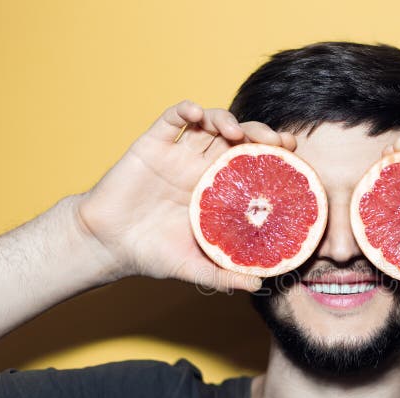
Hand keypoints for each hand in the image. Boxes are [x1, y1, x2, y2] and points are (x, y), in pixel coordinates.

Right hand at [76, 100, 296, 291]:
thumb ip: (224, 275)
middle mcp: (201, 167)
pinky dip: (184, 110)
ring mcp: (177, 154)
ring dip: (225, 118)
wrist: (107, 245)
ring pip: (208, 123)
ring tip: (234, 131)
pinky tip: (195, 112)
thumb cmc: (152, 254)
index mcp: (217, 191)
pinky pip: (170, 119)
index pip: (251, 164)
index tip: (292, 152)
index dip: (272, 155)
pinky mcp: (151, 145)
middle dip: (258, 133)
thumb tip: (257, 285)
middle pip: (237, 138)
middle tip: (274, 141)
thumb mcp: (194, 268)